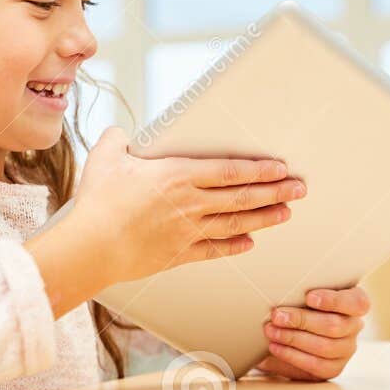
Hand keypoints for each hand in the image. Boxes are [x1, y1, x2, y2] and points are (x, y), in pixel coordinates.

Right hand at [27, 126, 305, 316]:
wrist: (90, 248)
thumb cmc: (97, 203)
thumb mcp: (106, 158)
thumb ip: (118, 141)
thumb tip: (121, 135)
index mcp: (177, 176)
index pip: (229, 171)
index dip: (259, 170)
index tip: (281, 167)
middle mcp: (189, 204)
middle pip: (242, 197)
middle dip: (274, 192)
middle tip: (299, 188)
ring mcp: (187, 232)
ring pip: (235, 223)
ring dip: (263, 218)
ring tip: (285, 213)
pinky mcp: (178, 255)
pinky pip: (213, 250)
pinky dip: (233, 247)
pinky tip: (249, 244)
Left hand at [255, 286, 370, 381]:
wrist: (293, 332)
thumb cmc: (301, 304)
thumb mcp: (304, 293)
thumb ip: (301, 292)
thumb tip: (280, 290)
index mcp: (354, 302)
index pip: (357, 303)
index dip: (334, 301)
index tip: (309, 297)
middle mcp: (354, 326)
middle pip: (334, 326)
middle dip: (302, 320)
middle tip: (277, 316)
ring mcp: (346, 349)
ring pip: (325, 347)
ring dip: (293, 338)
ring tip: (271, 331)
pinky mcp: (334, 368)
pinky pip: (315, 365)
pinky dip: (292, 355)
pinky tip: (275, 347)